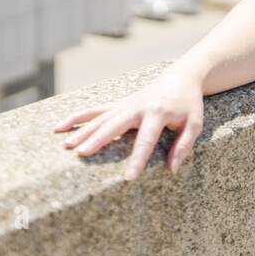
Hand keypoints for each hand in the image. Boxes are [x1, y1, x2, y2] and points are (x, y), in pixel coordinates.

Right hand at [52, 70, 205, 179]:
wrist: (181, 77)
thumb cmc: (188, 104)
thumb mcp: (194, 123)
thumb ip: (184, 145)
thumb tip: (172, 169)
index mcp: (158, 113)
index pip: (146, 140)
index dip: (138, 159)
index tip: (128, 178)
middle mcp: (138, 107)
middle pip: (115, 125)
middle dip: (98, 139)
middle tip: (81, 154)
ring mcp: (125, 104)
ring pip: (100, 118)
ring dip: (83, 130)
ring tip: (67, 146)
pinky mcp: (118, 104)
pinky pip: (95, 110)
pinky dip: (77, 117)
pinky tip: (60, 127)